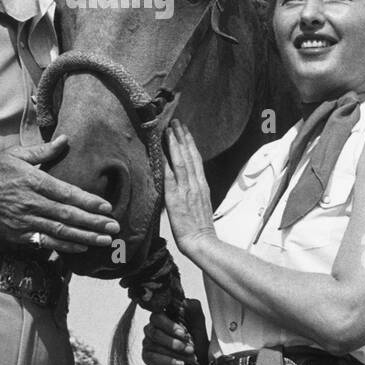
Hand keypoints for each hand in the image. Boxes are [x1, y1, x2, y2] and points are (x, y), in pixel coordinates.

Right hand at [0, 134, 120, 255]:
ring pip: (60, 232)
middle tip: (115, 228)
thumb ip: (43, 151)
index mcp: (34, 181)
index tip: (107, 207)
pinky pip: (45, 243)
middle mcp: (32, 203)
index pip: (67, 193)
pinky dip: (64, 246)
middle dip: (94, 223)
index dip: (88, 202)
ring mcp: (26, 222)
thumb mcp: (15, 155)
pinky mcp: (19, 235)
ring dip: (85, 237)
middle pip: (68, 216)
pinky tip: (81, 248)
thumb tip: (65, 139)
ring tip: (105, 240)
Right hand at [141, 298, 209, 364]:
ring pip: (155, 345)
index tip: (184, 333)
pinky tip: (180, 363)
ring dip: (175, 352)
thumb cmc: (197, 341)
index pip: (157, 315)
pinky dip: (168, 361)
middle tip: (190, 348)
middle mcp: (152, 327)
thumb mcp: (198, 324)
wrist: (199, 362)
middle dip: (172, 341)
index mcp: (163, 316)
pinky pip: (153, 357)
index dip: (169, 325)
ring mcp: (148, 341)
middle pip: (154, 331)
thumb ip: (193, 309)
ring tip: (190, 357)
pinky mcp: (147, 356)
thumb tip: (184, 301)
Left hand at [163, 120, 214, 254]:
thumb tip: (189, 187)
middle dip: (183, 137)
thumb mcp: (201, 206)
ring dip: (175, 143)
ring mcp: (186, 189)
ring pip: (181, 160)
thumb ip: (196, 194)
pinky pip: (170, 175)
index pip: (196, 160)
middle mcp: (196, 184)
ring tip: (170, 129)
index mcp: (202, 186)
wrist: (202, 242)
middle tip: (177, 122)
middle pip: (190, 155)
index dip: (190, 144)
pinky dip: (166, 161)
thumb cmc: (200, 229)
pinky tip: (162, 151)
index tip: (186, 131)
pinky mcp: (176, 197)